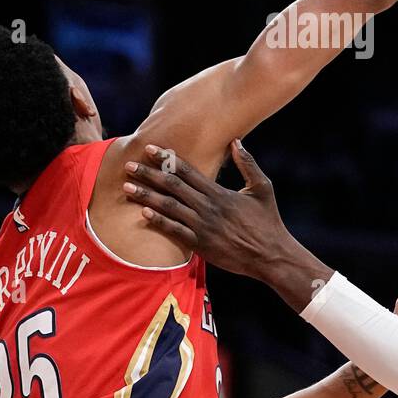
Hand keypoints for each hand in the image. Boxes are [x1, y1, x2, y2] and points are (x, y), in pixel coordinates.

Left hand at [122, 139, 291, 280]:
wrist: (271, 255)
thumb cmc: (268, 221)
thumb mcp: (262, 187)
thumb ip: (248, 164)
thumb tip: (236, 141)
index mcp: (220, 193)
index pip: (187, 171)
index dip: (166, 159)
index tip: (150, 149)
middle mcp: (208, 207)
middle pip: (172, 186)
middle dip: (149, 174)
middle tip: (129, 165)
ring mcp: (203, 227)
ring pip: (169, 207)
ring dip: (146, 196)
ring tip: (127, 188)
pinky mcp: (201, 245)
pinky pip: (175, 231)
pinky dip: (158, 222)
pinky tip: (144, 214)